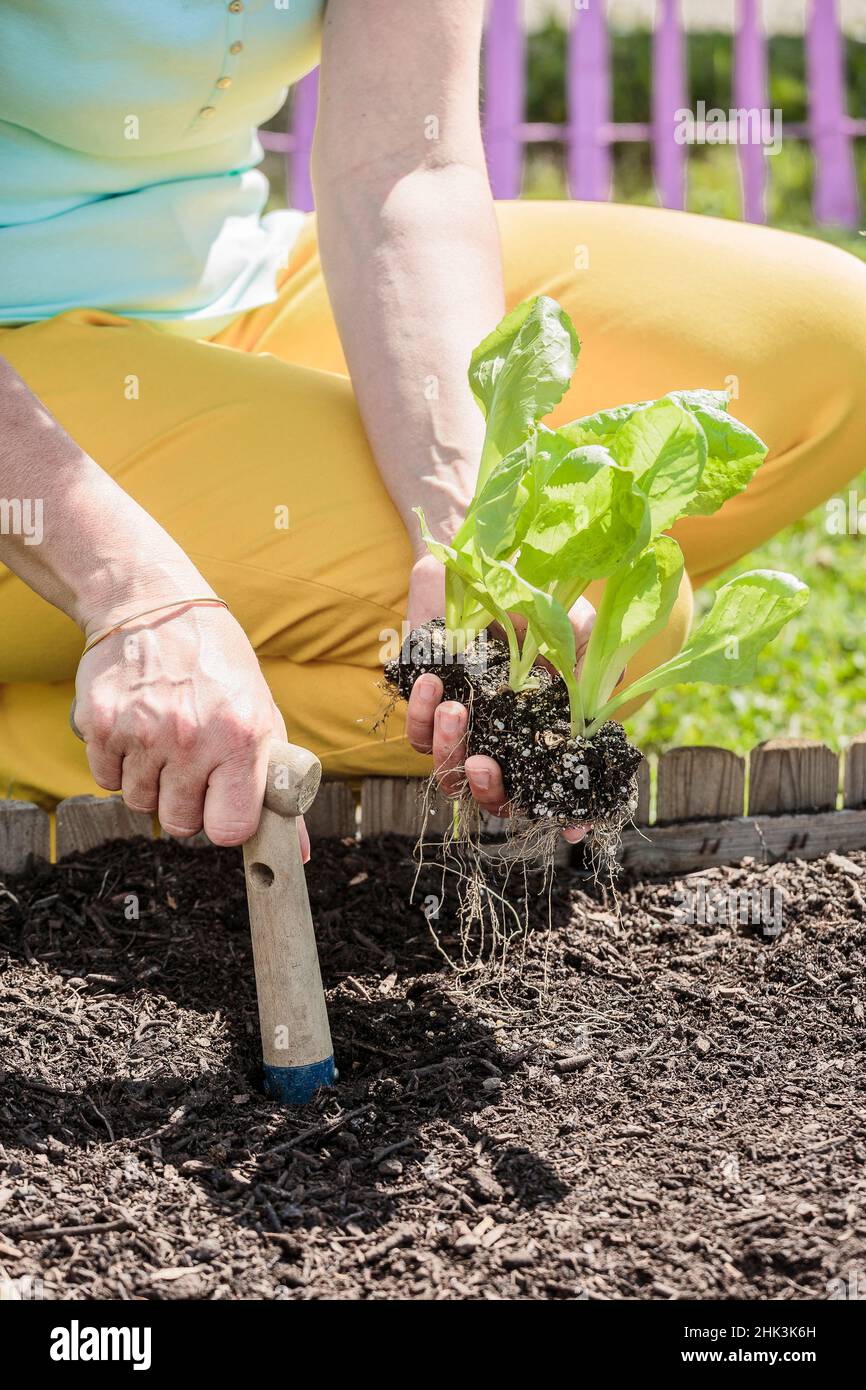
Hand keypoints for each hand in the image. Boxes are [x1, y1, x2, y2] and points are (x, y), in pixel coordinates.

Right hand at [72, 603, 310, 858]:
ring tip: (164, 738)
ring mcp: (140, 732)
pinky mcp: (99, 724)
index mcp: (240, 737)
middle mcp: (190, 738)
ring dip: (151, 782)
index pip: (229, 830)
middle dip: (186, 804)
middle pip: (180, 824)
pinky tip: (136, 726)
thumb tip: (300, 854)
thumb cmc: (219, 667)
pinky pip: (107, 779)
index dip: (225, 823)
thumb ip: (275, 787)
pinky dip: (119, 764)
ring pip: (140, 804)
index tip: (223, 805)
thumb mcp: (261, 715)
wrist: (155, 605)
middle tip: (191, 766)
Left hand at [405, 555, 593, 841]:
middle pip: (497, 798)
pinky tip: (431, 683)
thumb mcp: (567, 622)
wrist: (477, 565)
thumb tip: (584, 698)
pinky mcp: (426, 711)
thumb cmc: (532, 600)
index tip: (570, 829)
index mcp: (543, 733)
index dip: (566, 815)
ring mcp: (465, 731)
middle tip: (482, 761)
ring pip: (450, 775)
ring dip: (451, 751)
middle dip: (490, 790)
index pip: (557, 788)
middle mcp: (504, 742)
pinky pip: (417, 733)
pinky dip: (422, 715)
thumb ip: (581, 655)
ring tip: (454, 709)